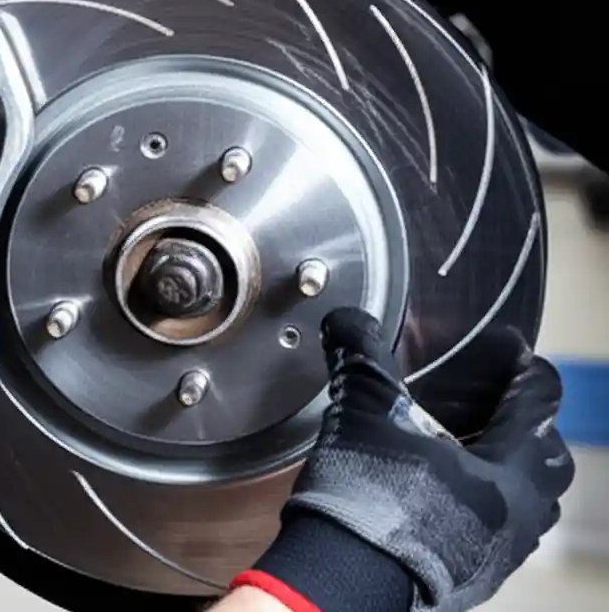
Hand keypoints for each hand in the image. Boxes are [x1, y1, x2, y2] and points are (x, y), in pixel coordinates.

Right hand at [234, 308, 574, 611]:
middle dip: (526, 426)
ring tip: (469, 453)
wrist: (344, 574)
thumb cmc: (369, 491)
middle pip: (549, 456)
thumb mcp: (365, 408)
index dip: (524, 368)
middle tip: (491, 406)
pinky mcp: (475, 575)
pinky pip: (499, 535)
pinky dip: (483, 509)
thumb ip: (361, 358)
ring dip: (509, 472)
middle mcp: (521, 510)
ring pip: (531, 502)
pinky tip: (443, 497)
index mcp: (511, 464)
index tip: (509, 353)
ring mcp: (502, 549)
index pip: (542, 399)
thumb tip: (347, 318)